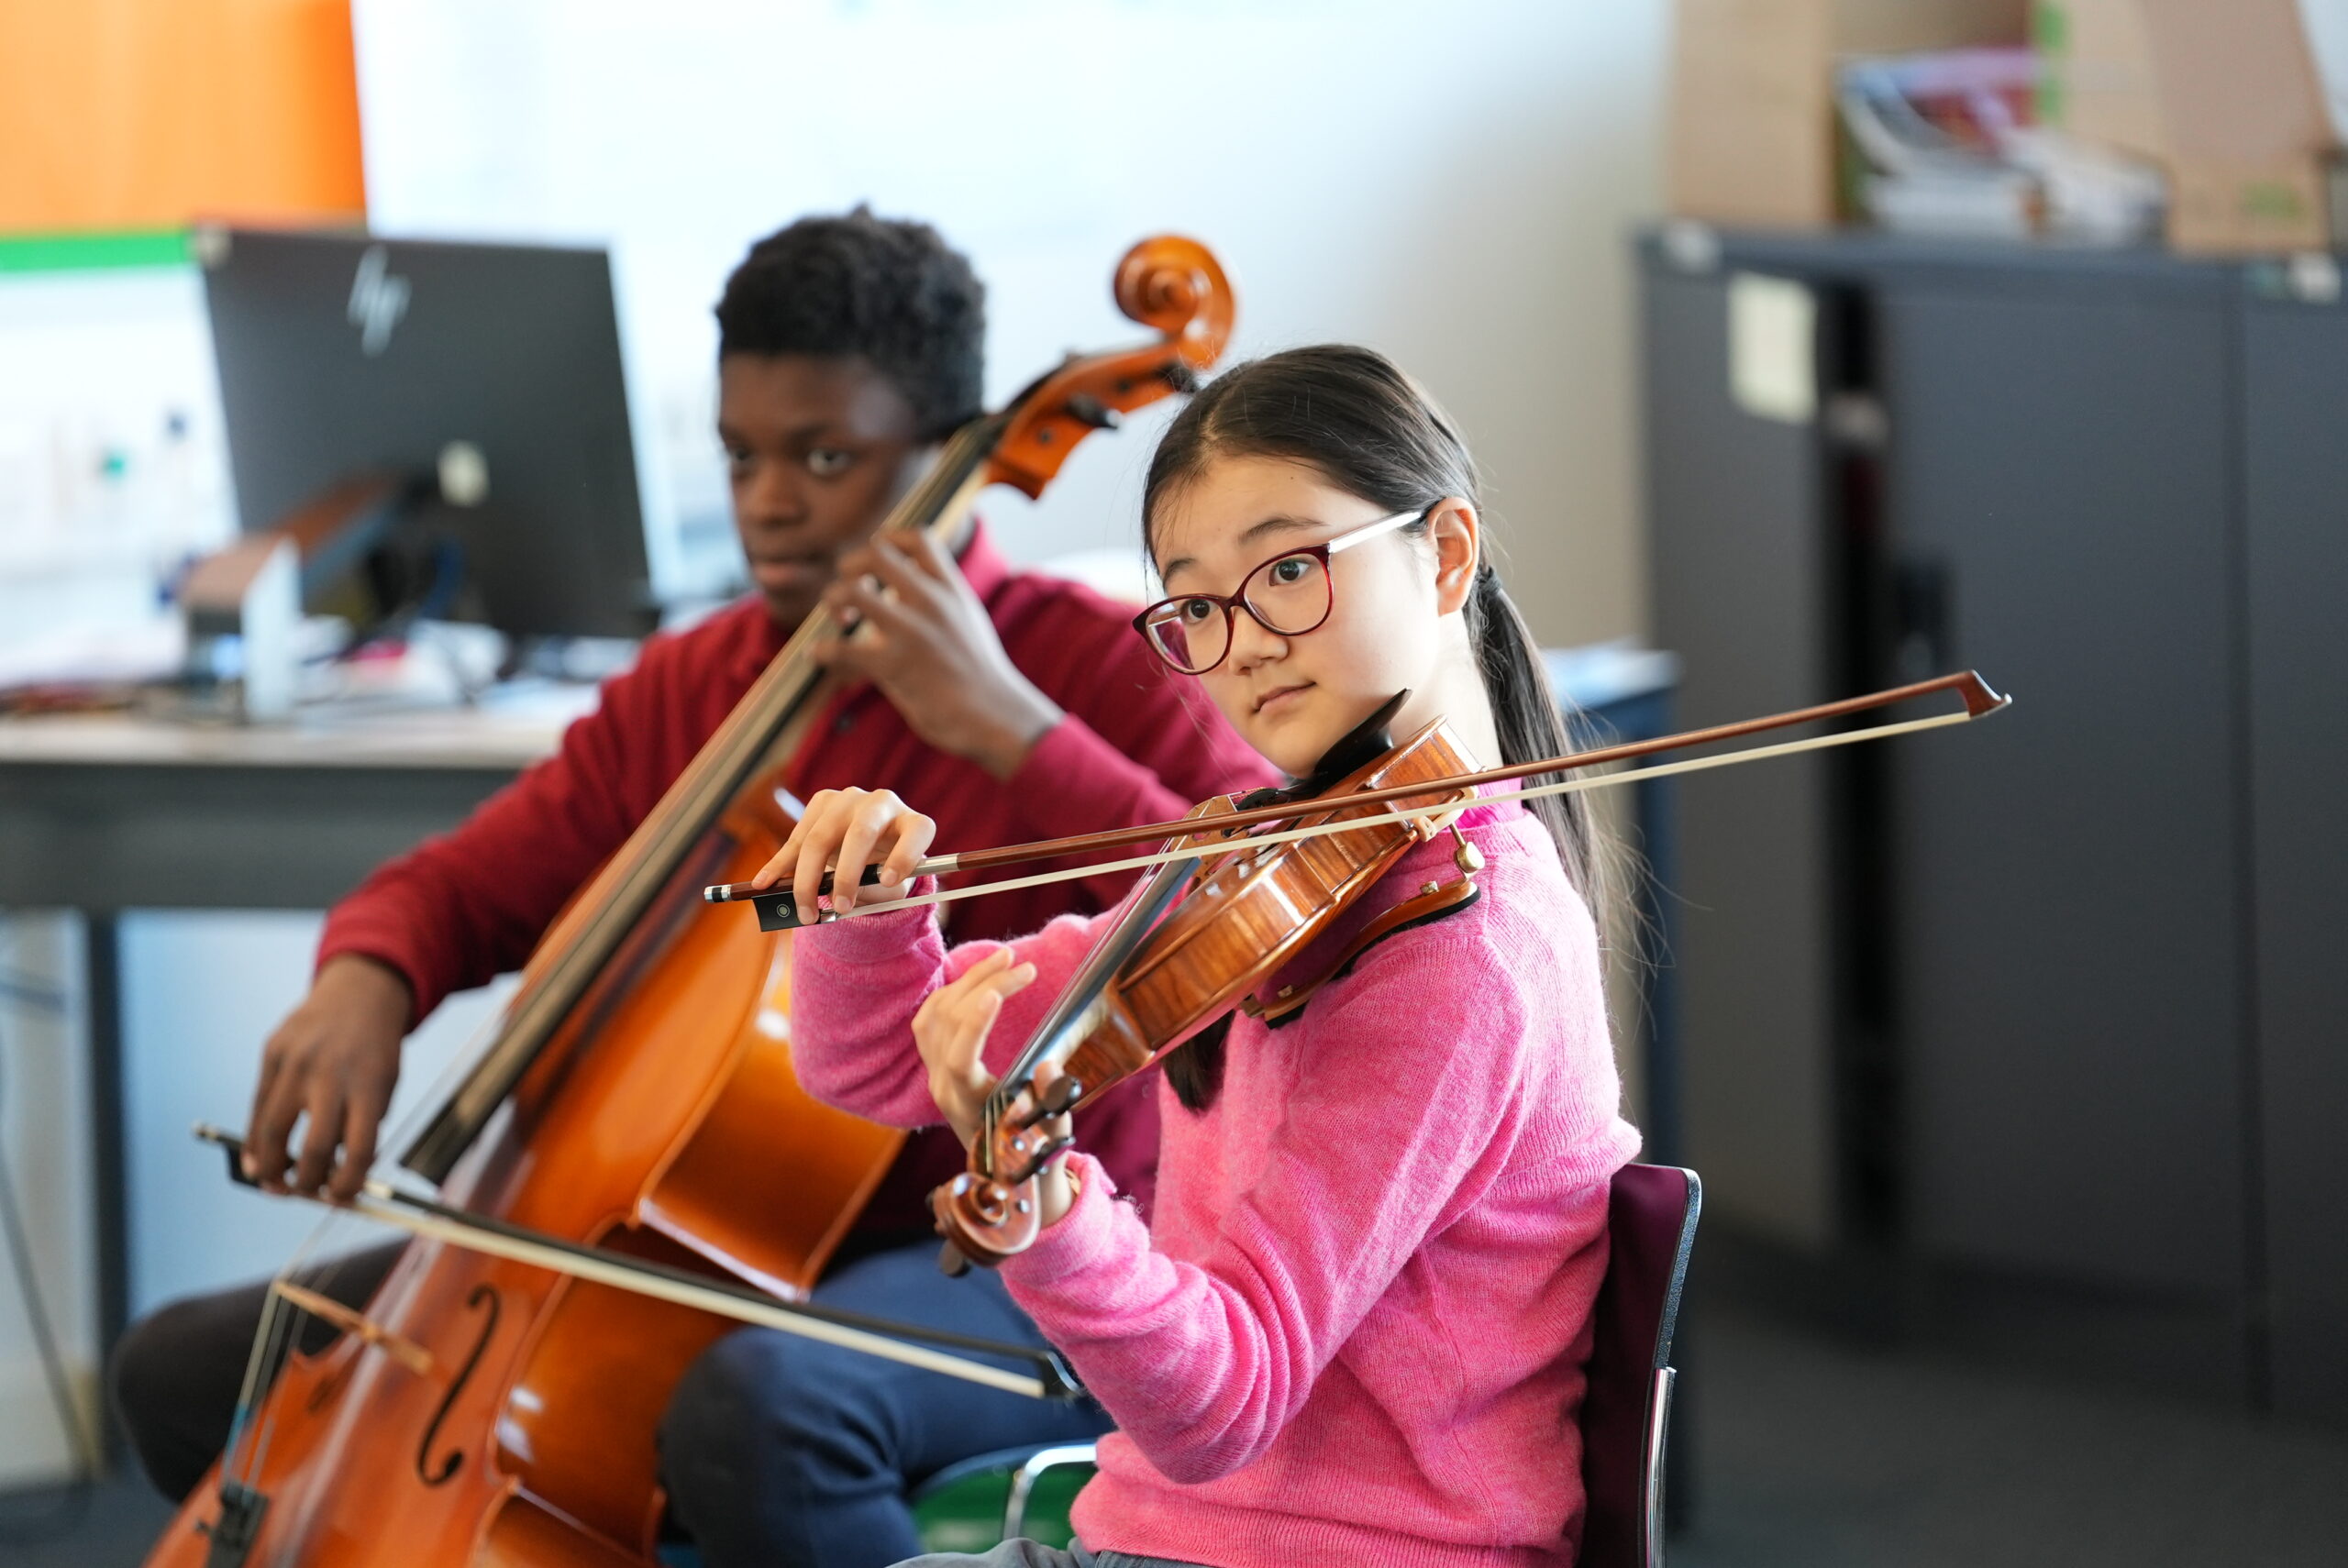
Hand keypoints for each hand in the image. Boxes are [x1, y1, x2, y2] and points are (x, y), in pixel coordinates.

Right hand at [244, 955, 411, 1202]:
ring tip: (273, 1184)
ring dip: (269, 1167)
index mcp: (370, 1084)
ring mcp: (296, 1062)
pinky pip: (257, 1105)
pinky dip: (254, 1138)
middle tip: (302, 1194)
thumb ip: (360, 1128)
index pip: (359, 1150)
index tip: (340, 1199)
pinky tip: (255, 1158)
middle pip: (312, 1147)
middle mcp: (331, 1074)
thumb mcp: (383, 1086)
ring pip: (271, 1130)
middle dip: (305, 1183)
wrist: (360, 993)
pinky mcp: (272, 1052)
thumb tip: (329, 1182)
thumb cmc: (374, 1052)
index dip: (348, 1184)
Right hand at [749, 787, 937, 915]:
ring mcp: (850, 800)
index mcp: (912, 823)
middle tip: (840, 908)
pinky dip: (779, 865)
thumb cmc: (884, 870)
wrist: (870, 849)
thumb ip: (872, 894)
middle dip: (846, 875)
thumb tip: (834, 907)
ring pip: (820, 837)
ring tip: (805, 912)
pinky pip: (798, 838)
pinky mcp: (822, 803)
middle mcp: (884, 803)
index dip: (905, 855)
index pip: (918, 830)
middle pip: (861, 833)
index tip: (888, 881)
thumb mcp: (889, 888)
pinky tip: (764, 883)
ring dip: (807, 879)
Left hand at [816, 532, 1063, 778]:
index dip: (888, 540)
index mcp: (951, 589)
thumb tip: (898, 593)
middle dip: (850, 567)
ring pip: (851, 592)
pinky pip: (839, 649)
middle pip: (875, 553)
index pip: (918, 537)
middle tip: (851, 595)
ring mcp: (912, 632)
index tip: (877, 566)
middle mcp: (931, 602)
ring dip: (834, 602)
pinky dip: (822, 650)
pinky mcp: (894, 666)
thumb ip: (937, 602)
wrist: (996, 716)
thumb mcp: (967, 621)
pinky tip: (821, 656)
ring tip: (840, 622)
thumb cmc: (979, 675)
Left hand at [913, 951, 1078, 1227]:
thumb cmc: (1031, 1152)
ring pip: (937, 1012)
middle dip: (987, 986)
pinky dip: (954, 990)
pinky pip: (931, 1016)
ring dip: (970, 980)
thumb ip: (1050, 1103)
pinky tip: (980, 977)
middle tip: (1026, 967)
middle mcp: (940, 1086)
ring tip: (1007, 958)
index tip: (996, 993)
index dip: (974, 1024)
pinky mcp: (933, 1061)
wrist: (1003, 1172)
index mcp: (965, 1106)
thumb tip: (1047, 1066)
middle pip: (950, 1023)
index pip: (959, 1058)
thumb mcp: (1050, 1132)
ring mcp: (932, 1071)